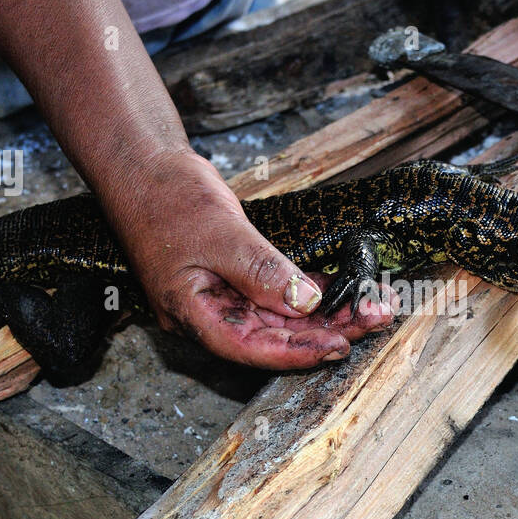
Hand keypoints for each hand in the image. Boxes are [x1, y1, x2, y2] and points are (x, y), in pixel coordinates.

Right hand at [98, 150, 396, 369]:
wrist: (143, 166)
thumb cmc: (165, 198)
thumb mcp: (220, 233)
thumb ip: (262, 271)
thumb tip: (305, 302)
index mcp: (191, 314)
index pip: (250, 347)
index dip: (297, 352)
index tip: (339, 345)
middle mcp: (209, 314)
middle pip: (273, 336)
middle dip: (326, 330)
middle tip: (374, 317)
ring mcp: (222, 297)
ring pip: (281, 317)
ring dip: (326, 313)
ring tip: (372, 305)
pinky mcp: (236, 278)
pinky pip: (278, 294)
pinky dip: (311, 292)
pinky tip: (345, 290)